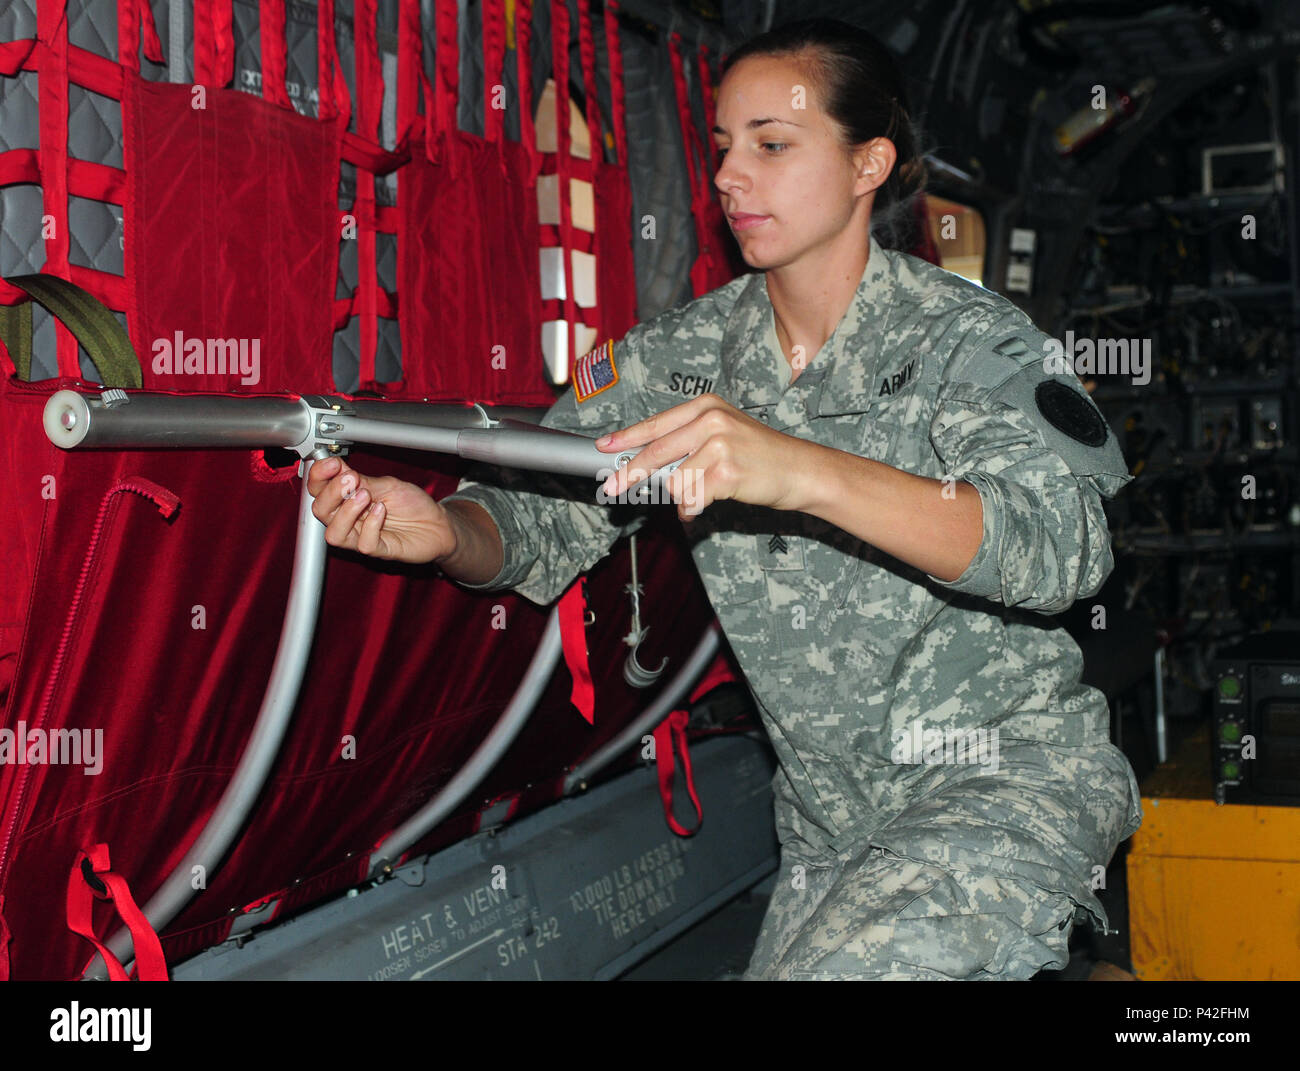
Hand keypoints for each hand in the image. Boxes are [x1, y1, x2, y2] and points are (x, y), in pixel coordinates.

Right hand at [306, 456, 456, 563]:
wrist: (439, 523)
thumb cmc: (413, 504)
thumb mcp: (386, 484)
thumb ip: (362, 480)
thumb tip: (338, 468)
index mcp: (347, 501)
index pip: (319, 491)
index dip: (319, 476)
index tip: (332, 464)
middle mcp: (351, 520)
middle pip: (320, 511)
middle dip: (331, 492)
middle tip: (351, 479)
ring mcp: (363, 536)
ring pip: (334, 534)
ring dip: (346, 512)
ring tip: (365, 495)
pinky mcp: (380, 550)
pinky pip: (364, 544)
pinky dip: (371, 524)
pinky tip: (381, 510)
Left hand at [594, 393, 810, 520]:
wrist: (800, 470)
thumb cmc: (761, 456)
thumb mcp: (725, 435)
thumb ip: (688, 444)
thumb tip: (649, 467)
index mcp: (706, 406)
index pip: (656, 424)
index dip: (626, 438)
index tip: (604, 448)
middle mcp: (711, 420)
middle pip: (655, 452)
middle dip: (630, 474)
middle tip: (612, 488)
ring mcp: (719, 444)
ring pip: (674, 482)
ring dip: (680, 499)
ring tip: (698, 499)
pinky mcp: (725, 471)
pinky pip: (691, 499)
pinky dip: (692, 511)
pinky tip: (702, 509)